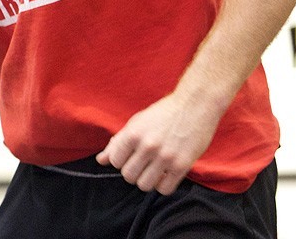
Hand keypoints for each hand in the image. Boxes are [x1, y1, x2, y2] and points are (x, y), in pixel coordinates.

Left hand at [96, 93, 222, 194]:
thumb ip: (118, 142)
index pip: (114, 161)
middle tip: (141, 165)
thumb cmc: (163, 113)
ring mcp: (165, 157)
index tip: (129, 157)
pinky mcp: (182, 165)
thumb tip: (100, 160)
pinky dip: (162, 186)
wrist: (195, 106)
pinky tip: (165, 175)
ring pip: (144, 185)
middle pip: (128, 175)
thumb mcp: (136, 123)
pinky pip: (165, 189)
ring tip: (152, 171)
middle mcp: (148, 146)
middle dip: (132, 172)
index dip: (120, 161)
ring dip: (146, 180)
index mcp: (133, 134)